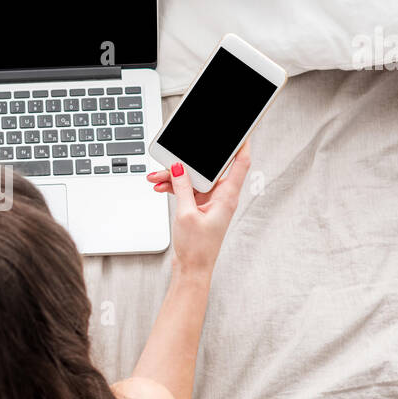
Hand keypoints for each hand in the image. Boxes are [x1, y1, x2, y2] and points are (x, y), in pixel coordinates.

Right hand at [146, 141, 251, 275]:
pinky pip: (188, 189)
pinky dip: (175, 186)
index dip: (241, 143)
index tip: (239, 129)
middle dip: (186, 163)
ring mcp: (211, 202)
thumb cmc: (197, 248)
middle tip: (169, 160)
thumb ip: (182, 186)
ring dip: (175, 177)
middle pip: (207, 169)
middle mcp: (222, 196)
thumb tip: (179, 166)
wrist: (192, 269)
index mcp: (227, 196)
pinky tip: (161, 186)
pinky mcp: (200, 207)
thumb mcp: (186, 213)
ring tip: (155, 178)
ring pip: (193, 179)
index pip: (241, 162)